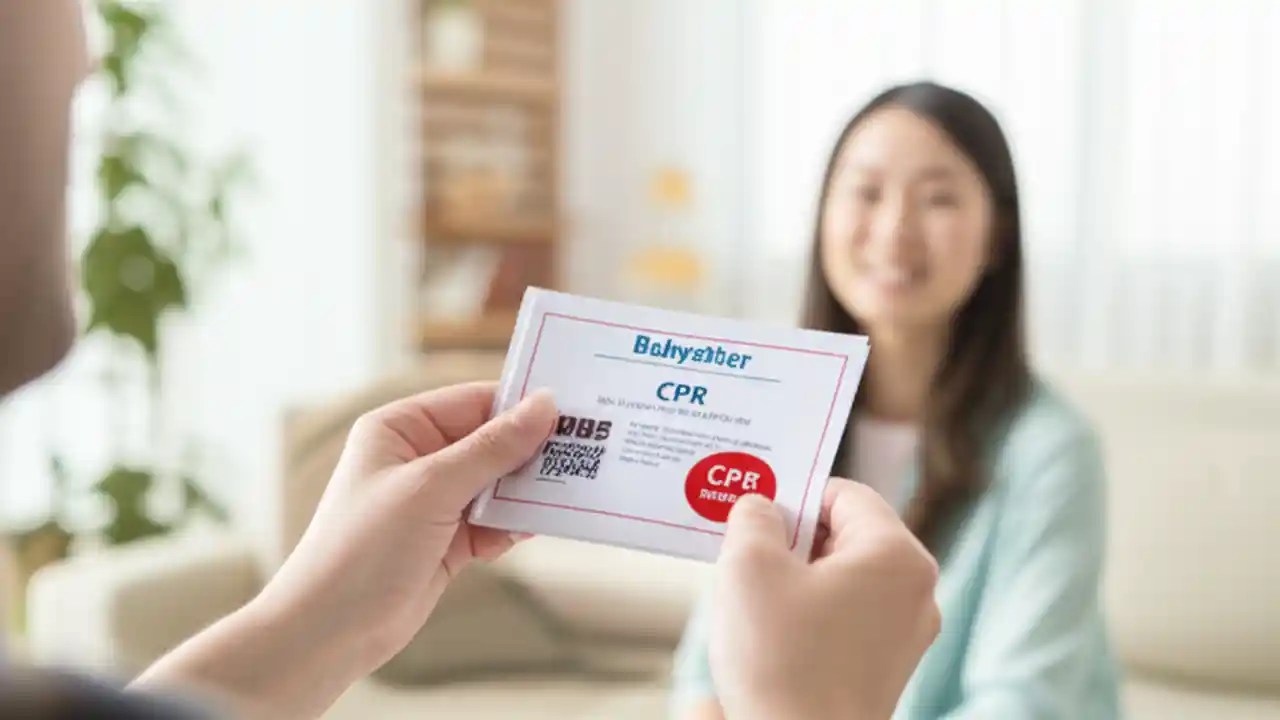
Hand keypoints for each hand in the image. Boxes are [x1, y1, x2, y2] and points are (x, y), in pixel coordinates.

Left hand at [134, 382, 556, 717]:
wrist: (331, 630)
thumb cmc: (361, 547)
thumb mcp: (431, 486)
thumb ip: (492, 448)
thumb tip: (544, 406)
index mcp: (400, 428)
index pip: (474, 402)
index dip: (521, 406)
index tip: (573, 409)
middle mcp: (417, 459)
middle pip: (492, 442)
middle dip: (532, 450)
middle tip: (585, 449)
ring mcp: (434, 501)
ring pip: (498, 483)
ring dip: (528, 490)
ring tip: (573, 488)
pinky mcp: (448, 541)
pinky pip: (495, 520)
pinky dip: (516, 524)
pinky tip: (540, 525)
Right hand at [709, 480, 940, 719]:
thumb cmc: (780, 661)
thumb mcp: (749, 566)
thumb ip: (754, 518)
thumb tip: (761, 507)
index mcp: (897, 555)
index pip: (843, 494)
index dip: (793, 497)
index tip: (754, 516)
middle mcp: (917, 591)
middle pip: (847, 535)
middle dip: (793, 540)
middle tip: (746, 555)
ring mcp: (908, 636)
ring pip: (845, 578)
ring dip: (798, 578)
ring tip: (755, 600)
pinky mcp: (888, 669)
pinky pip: (849, 617)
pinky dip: (812, 614)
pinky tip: (775, 635)